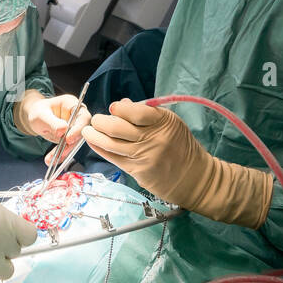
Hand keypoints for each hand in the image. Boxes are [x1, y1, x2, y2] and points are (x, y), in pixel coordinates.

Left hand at [15, 90, 90, 163]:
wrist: (35, 118)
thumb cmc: (38, 111)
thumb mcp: (41, 115)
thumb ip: (52, 122)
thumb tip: (63, 130)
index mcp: (71, 104)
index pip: (83, 116)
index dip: (78, 128)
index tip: (68, 138)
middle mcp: (76, 116)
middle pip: (81, 131)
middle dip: (71, 144)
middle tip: (61, 152)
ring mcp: (74, 128)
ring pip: (74, 142)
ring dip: (64, 152)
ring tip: (51, 159)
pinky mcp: (70, 138)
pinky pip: (68, 148)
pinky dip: (60, 155)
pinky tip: (51, 160)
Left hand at [82, 98, 273, 227]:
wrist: (195, 178)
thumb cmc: (182, 148)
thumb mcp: (171, 124)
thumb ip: (147, 114)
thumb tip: (122, 104)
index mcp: (164, 122)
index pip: (136, 112)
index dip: (120, 108)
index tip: (113, 107)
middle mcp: (154, 139)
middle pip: (118, 128)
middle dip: (101, 121)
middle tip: (95, 119)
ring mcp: (145, 156)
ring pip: (112, 143)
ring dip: (95, 135)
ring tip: (88, 130)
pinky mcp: (138, 171)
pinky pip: (114, 158)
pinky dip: (100, 149)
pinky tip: (93, 143)